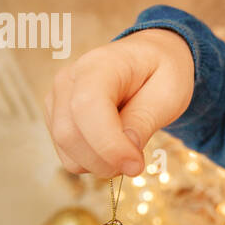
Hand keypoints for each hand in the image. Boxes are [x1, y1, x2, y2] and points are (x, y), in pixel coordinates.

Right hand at [42, 28, 194, 177]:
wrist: (149, 59)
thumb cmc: (161, 72)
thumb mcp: (168, 92)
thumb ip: (145, 120)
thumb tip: (125, 154)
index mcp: (98, 65)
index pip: (86, 107)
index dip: (108, 144)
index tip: (136, 165)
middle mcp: (67, 80)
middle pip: (69, 136)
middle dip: (107, 161)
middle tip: (139, 160)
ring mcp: (56, 100)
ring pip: (68, 153)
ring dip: (102, 164)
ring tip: (129, 145)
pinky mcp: (55, 119)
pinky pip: (69, 157)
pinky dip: (94, 162)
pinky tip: (113, 143)